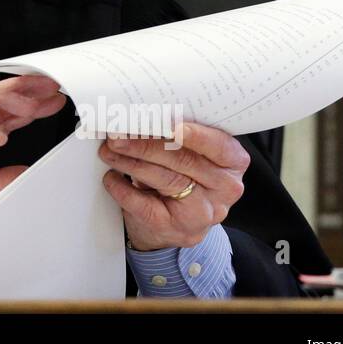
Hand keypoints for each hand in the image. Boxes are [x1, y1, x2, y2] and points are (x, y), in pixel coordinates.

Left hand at [97, 123, 249, 251]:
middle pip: (184, 160)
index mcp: (233, 163)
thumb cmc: (182, 177)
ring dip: (130, 162)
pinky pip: (145, 205)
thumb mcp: (191, 155)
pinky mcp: (175, 228)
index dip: (196, 135)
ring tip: (109, 151)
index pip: (218, 146)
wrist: (173, 223)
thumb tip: (141, 115)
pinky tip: (111, 177)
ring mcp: (202, 212)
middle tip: (118, 135)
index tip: (170, 125)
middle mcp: (224, 189)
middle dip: (146, 144)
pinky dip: (123, 189)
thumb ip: (178, 137)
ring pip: (165, 180)